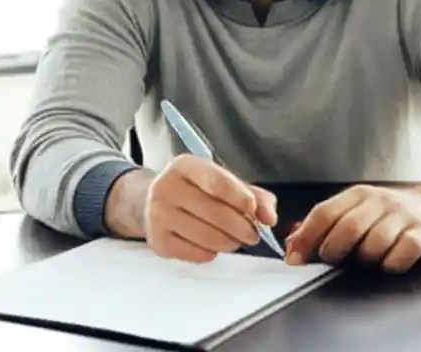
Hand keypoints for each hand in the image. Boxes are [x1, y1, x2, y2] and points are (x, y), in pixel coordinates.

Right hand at [113, 155, 276, 262]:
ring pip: (209, 238)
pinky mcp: (158, 241)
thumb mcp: (222, 182)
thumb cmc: (195, 191)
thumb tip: (269, 217)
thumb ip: (254, 196)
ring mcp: (158, 215)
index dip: (241, 199)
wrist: (150, 202)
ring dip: (230, 243)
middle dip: (243, 228)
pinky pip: (198, 254)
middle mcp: (166, 187)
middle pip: (216, 214)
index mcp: (184, 166)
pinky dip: (213, 253)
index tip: (254, 211)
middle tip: (252, 234)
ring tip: (233, 240)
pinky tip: (211, 244)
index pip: (217, 183)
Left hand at [284, 184, 420, 272]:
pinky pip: (403, 252)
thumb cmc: (389, 213)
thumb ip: (324, 225)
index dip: (306, 237)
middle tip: (334, 260)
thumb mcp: (356, 210)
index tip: (294, 258)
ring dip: (365, 259)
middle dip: (334, 250)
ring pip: (374, 243)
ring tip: (367, 259)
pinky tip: (389, 262)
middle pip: (348, 228)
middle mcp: (380, 201)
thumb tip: (292, 244)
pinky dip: (392, 263)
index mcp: (357, 194)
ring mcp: (404, 216)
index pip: (324, 213)